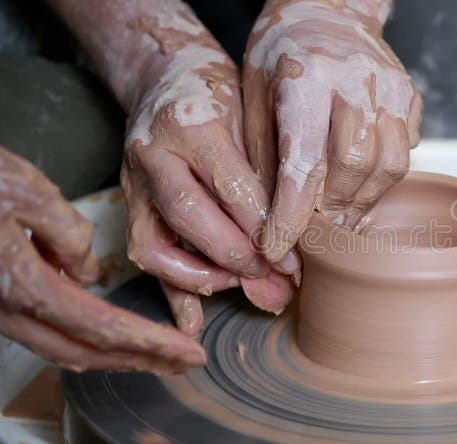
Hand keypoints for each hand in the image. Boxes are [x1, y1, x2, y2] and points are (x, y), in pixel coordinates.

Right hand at [0, 145, 203, 372]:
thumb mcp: (27, 191)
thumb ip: (68, 235)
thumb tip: (89, 273)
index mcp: (20, 284)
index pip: (101, 328)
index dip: (149, 346)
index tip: (187, 354)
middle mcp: (6, 308)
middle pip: (84, 351)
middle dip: (140, 361)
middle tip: (183, 364)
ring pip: (62, 347)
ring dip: (114, 354)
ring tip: (157, 353)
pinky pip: (44, 330)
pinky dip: (85, 337)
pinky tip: (111, 330)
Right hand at [120, 16, 296, 328]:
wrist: (165, 74)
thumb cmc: (222, 95)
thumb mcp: (251, 119)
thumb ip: (267, 177)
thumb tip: (292, 248)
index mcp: (193, 124)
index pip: (232, 188)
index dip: (266, 231)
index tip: (294, 262)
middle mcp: (154, 154)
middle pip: (189, 217)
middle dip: (235, 257)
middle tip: (272, 280)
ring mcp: (133, 181)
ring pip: (154, 244)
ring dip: (199, 278)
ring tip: (240, 287)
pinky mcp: (127, 203)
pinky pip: (143, 254)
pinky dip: (169, 291)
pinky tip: (193, 322)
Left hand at [243, 0, 422, 261]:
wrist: (326, 9)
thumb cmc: (280, 53)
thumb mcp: (254, 99)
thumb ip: (263, 160)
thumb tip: (268, 223)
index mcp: (307, 76)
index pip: (304, 161)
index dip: (292, 214)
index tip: (278, 247)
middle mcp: (356, 79)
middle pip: (354, 168)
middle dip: (332, 211)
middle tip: (313, 235)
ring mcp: (391, 86)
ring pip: (388, 167)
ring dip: (361, 203)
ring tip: (338, 219)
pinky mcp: (410, 96)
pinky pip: (404, 153)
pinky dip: (381, 181)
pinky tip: (358, 188)